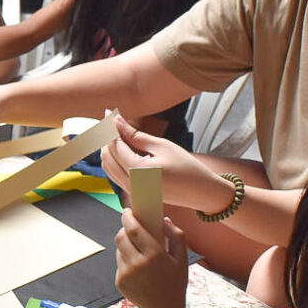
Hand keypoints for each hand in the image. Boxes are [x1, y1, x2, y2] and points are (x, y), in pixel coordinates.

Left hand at [103, 114, 220, 210]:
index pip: (114, 145)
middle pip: (107, 157)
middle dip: (106, 138)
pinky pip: (116, 175)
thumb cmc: (187, 167)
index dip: (109, 128)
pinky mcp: (134, 194)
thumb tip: (117, 121)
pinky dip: (115, 161)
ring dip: (109, 149)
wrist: (201, 192)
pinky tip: (123, 149)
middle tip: (112, 121)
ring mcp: (131, 191)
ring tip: (117, 132)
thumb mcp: (162, 146)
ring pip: (108, 167)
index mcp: (139, 170)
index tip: (108, 114)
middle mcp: (131, 184)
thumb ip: (135, 135)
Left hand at [115, 211, 189, 307]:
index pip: (133, 230)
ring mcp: (126, 274)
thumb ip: (176, 236)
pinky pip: (120, 263)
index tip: (127, 211)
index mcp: (154, 256)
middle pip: (121, 237)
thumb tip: (164, 220)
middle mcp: (137, 264)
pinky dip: (126, 260)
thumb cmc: (174, 282)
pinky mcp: (119, 281)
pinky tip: (138, 268)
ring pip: (119, 250)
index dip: (128, 218)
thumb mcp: (182, 259)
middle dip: (124, 229)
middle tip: (131, 227)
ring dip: (126, 245)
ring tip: (139, 251)